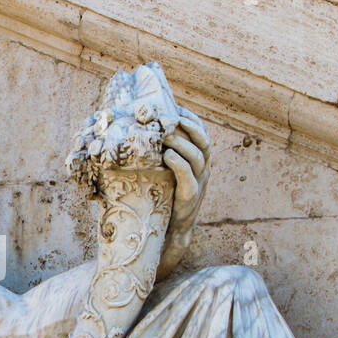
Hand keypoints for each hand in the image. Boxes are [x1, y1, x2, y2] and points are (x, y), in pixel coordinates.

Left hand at [156, 109, 209, 278]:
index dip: (190, 118)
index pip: (201, 132)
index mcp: (198, 160)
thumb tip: (134, 132)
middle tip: (169, 117)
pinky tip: (167, 155)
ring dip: (182, 142)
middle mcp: (203, 169)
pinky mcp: (191, 197)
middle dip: (188, 125)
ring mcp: (200, 182)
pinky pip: (189, 176)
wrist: (168, 230)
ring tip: (165, 135)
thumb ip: (158, 154)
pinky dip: (179, 163)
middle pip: (203, 140)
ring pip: (198, 155)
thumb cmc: (161, 197)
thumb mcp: (163, 171)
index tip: (174, 106)